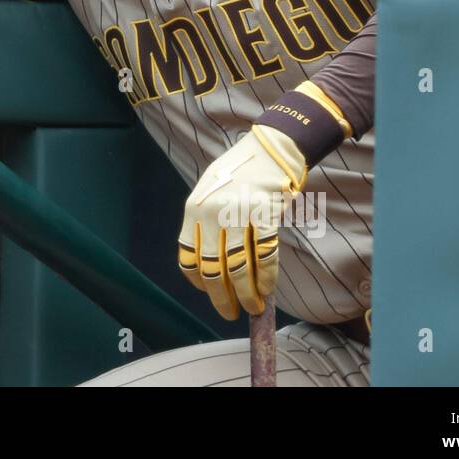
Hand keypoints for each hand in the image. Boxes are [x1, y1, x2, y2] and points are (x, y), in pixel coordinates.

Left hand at [177, 126, 307, 320]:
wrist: (270, 147)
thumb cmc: (240, 172)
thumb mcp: (210, 193)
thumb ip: (206, 225)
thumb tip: (214, 268)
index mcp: (193, 209)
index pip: (188, 258)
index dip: (199, 284)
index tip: (210, 293)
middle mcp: (212, 213)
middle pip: (212, 269)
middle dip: (222, 298)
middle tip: (231, 312)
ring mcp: (239, 214)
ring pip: (239, 268)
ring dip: (246, 294)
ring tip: (253, 307)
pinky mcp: (266, 214)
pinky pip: (265, 256)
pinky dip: (267, 278)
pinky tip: (269, 288)